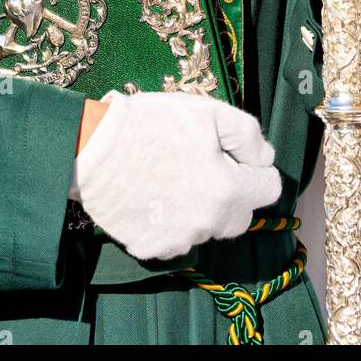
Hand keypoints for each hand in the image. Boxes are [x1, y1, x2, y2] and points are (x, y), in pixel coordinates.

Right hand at [68, 93, 280, 261]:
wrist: (92, 148)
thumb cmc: (151, 124)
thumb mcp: (209, 112)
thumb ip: (248, 135)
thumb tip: (265, 158)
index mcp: (228, 190)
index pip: (269, 189)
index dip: (254, 167)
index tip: (232, 155)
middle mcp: (209, 224)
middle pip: (240, 215)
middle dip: (230, 192)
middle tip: (201, 164)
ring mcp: (179, 240)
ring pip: (207, 227)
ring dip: (200, 208)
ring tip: (171, 176)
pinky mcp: (152, 249)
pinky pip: (176, 238)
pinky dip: (171, 221)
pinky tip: (153, 195)